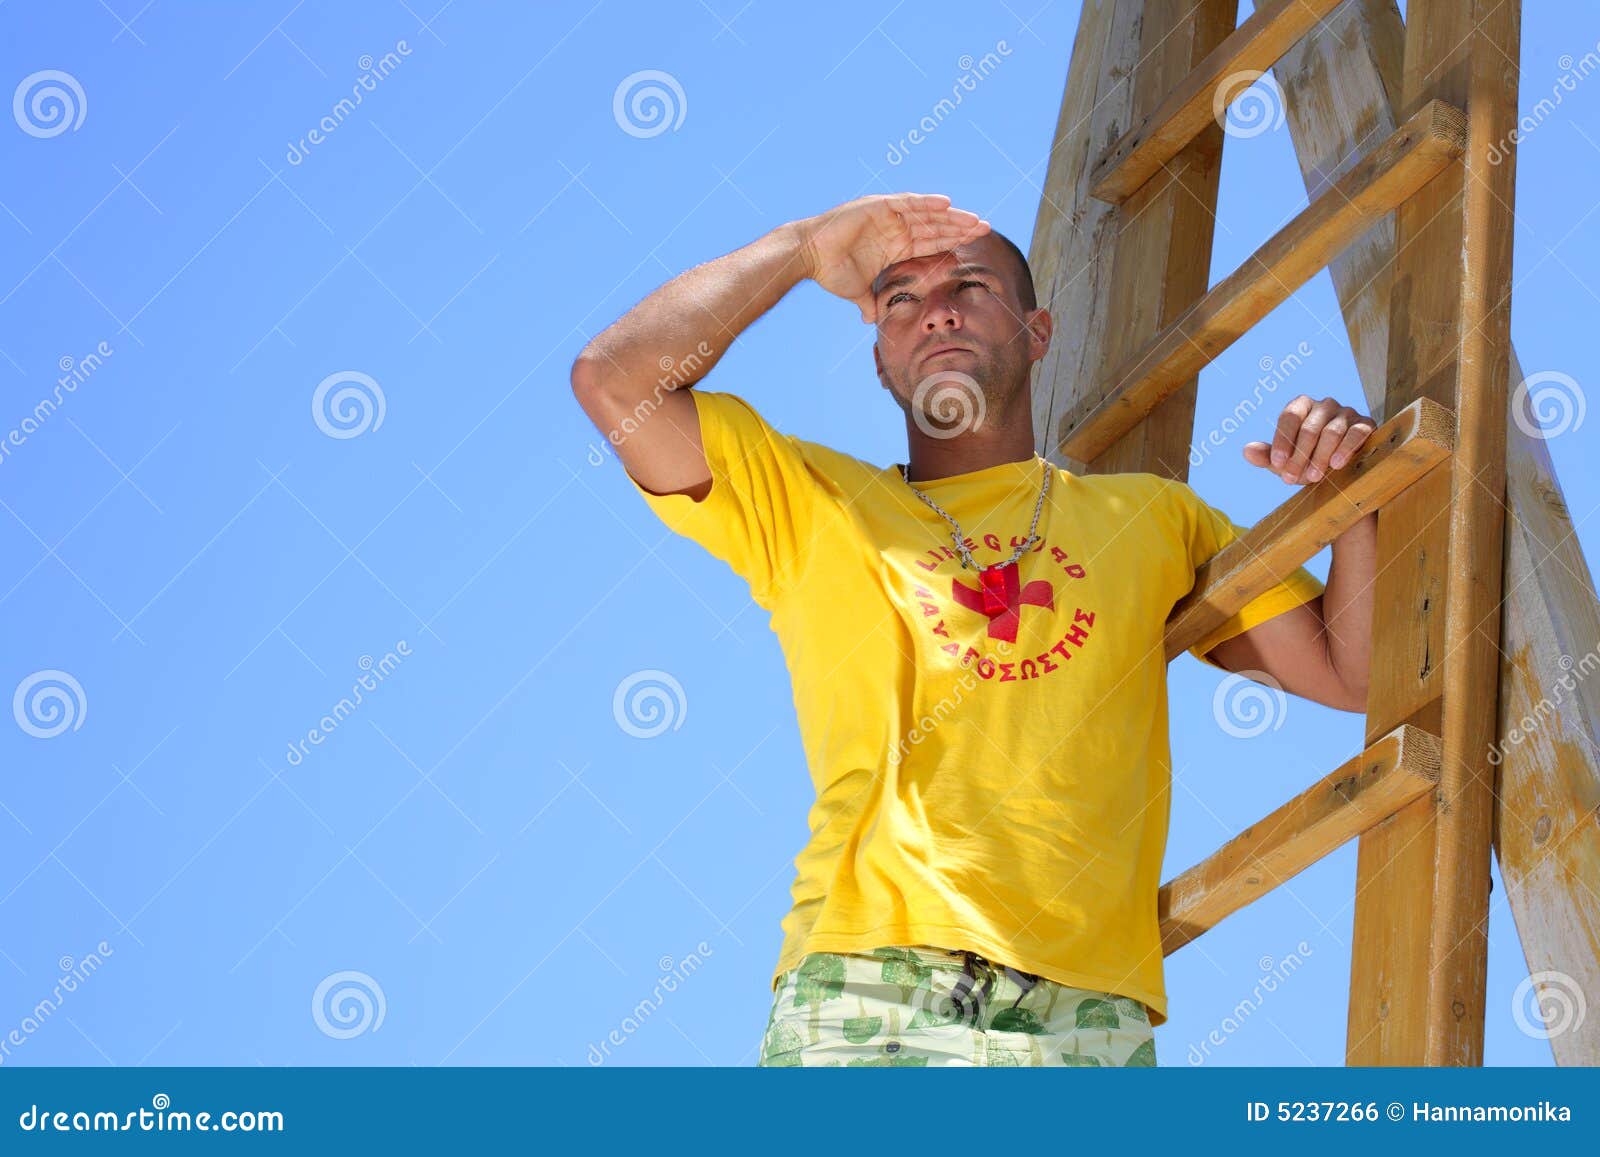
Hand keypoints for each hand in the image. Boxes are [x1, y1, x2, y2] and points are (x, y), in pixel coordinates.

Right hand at [796, 193, 989, 322]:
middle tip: (985, 230)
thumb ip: (869, 302)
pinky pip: (908, 202)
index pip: (931, 243)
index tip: (974, 246)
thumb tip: (872, 320)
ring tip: (974, 219)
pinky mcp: (879, 205)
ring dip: (951, 216)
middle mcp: (895, 227)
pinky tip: (947, 204)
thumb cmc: (830, 271)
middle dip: (960, 228)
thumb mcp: (857, 292)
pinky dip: (927, 202)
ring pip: (927, 214)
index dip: (952, 243)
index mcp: (895, 245)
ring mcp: (888, 214)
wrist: (809, 256)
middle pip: (935, 226)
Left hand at [1244, 394, 1376, 483]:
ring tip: (1312, 477)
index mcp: (1301, 406)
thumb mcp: (1285, 461)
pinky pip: (1356, 433)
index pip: (1289, 416)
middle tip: (1291, 478)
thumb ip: (1267, 456)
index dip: (1282, 440)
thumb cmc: (1307, 460)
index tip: (1277, 464)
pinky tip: (1337, 464)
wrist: (1340, 470)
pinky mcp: (1365, 424)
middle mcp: (1325, 405)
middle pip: (1309, 428)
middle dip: (1299, 456)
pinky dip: (1346, 449)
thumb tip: (1247, 451)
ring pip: (1331, 432)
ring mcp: (1347, 413)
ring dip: (1319, 457)